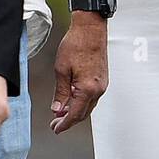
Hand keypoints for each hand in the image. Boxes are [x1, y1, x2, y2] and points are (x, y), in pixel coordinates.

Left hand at [49, 12, 107, 132]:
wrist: (91, 28)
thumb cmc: (76, 45)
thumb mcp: (61, 70)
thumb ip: (61, 92)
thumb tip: (57, 109)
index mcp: (87, 89)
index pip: (75, 114)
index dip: (64, 124)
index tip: (56, 129)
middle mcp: (98, 89)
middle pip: (83, 113)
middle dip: (69, 120)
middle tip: (55, 124)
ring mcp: (102, 84)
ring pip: (88, 105)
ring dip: (75, 111)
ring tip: (61, 113)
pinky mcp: (102, 78)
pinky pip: (92, 97)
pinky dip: (81, 102)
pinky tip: (72, 100)